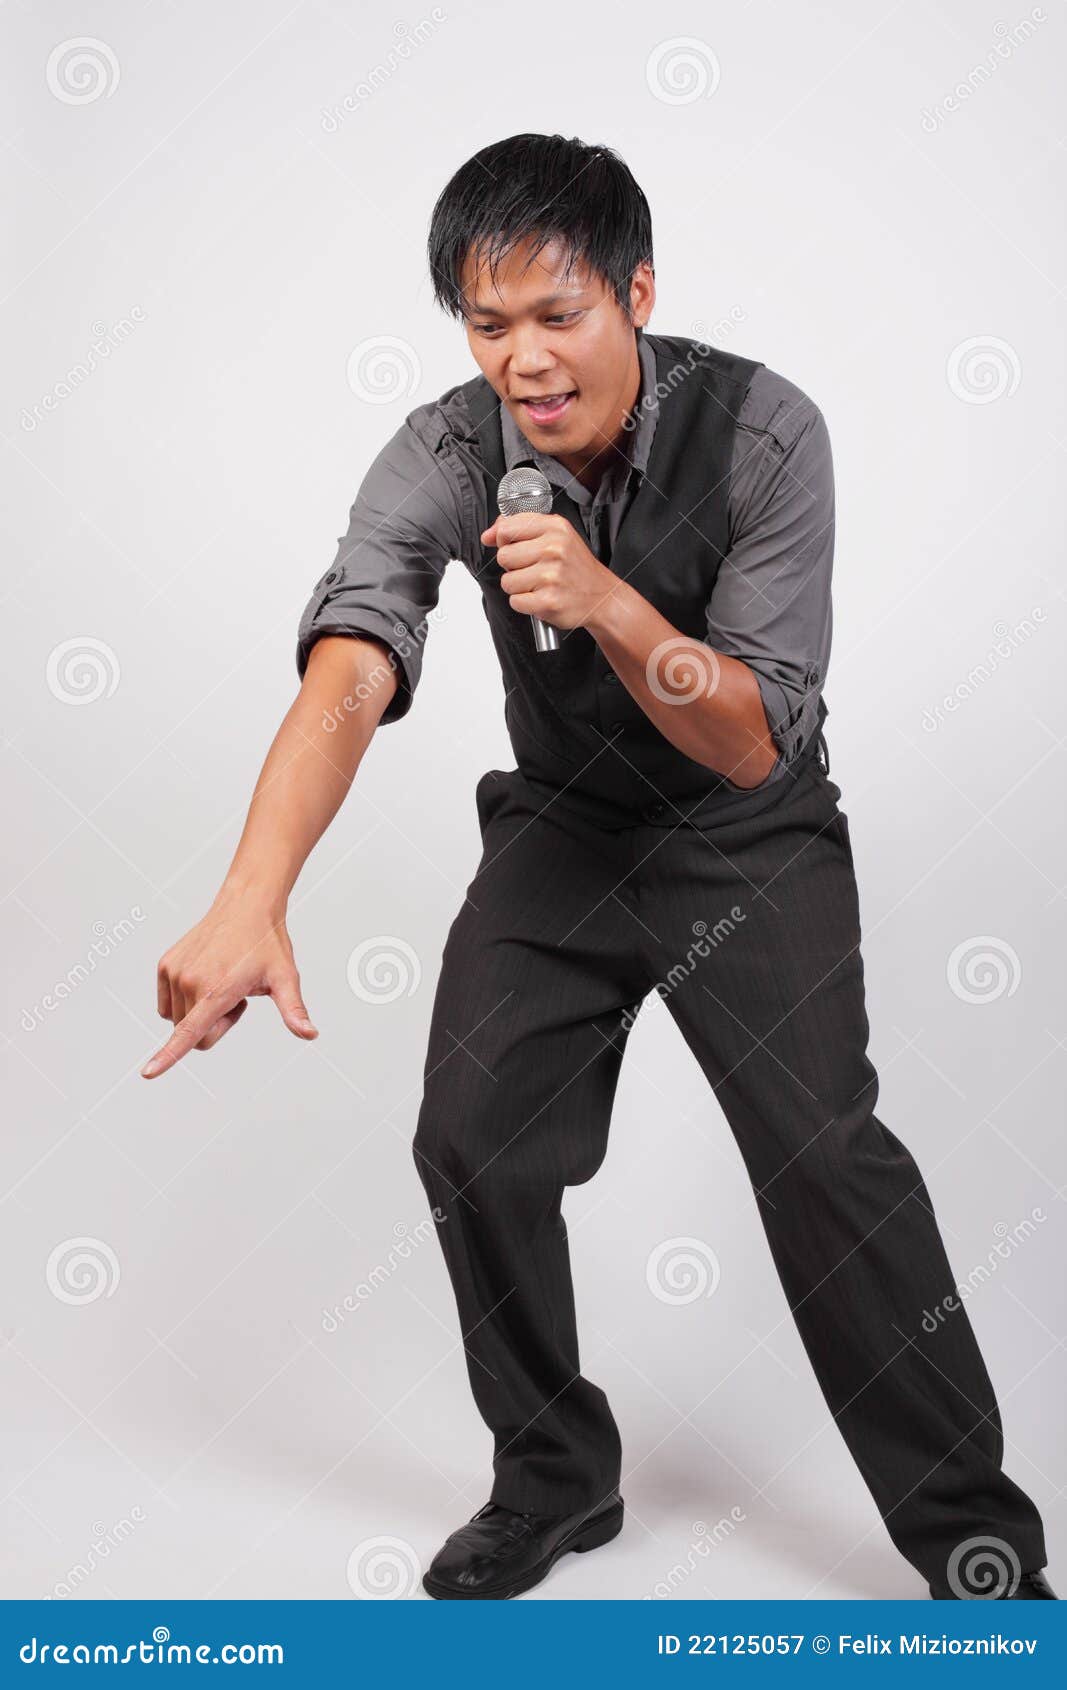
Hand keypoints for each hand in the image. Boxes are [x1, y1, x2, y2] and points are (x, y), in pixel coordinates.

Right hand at [142, 891, 316, 1078]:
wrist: (246, 905)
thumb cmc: (267, 943)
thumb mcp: (285, 978)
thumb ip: (293, 1010)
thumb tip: (310, 1033)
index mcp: (216, 990)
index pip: (189, 1032)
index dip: (168, 1056)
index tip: (147, 1073)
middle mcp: (189, 981)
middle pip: (195, 1035)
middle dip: (217, 1025)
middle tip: (238, 997)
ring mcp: (174, 972)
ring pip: (179, 1021)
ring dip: (201, 1012)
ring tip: (224, 981)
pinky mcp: (165, 965)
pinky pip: (167, 1004)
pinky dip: (186, 1001)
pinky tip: (209, 977)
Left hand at [481, 512, 614, 633]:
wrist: (602, 596)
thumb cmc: (576, 567)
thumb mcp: (556, 536)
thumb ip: (521, 528)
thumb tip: (489, 534)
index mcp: (555, 528)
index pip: (507, 528)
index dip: (503, 540)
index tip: (511, 546)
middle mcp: (554, 549)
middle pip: (504, 556)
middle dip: (513, 566)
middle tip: (533, 569)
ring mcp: (551, 576)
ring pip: (507, 581)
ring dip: (519, 587)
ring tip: (539, 585)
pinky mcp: (548, 600)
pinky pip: (515, 601)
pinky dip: (525, 603)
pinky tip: (541, 597)